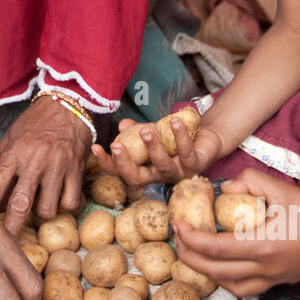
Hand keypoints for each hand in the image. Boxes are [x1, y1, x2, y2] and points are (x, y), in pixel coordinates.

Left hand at [0, 95, 89, 236]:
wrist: (67, 106)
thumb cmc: (35, 123)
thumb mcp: (12, 138)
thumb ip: (4, 165)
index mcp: (14, 153)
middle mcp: (35, 162)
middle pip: (20, 203)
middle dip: (11, 227)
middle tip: (5, 241)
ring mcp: (57, 168)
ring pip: (47, 208)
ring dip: (41, 214)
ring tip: (40, 207)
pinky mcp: (76, 171)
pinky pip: (70, 203)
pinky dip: (64, 207)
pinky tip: (60, 200)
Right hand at [92, 118, 222, 193]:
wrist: (204, 138)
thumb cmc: (174, 139)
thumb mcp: (152, 132)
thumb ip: (136, 131)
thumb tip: (122, 124)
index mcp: (145, 170)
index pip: (120, 171)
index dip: (106, 163)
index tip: (95, 148)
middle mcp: (158, 176)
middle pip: (136, 177)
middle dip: (124, 163)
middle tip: (116, 146)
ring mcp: (177, 173)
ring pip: (162, 165)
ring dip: (153, 147)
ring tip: (146, 131)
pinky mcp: (195, 165)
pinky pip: (186, 152)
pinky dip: (180, 136)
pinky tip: (174, 122)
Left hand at [172, 168, 299, 296]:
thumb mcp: (277, 187)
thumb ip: (247, 182)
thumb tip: (224, 189)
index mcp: (263, 245)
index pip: (215, 248)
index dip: (191, 239)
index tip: (177, 226)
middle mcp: (265, 268)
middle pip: (216, 271)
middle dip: (190, 257)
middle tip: (178, 240)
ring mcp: (273, 279)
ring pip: (230, 285)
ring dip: (207, 272)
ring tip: (194, 254)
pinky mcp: (280, 282)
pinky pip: (246, 289)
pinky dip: (227, 280)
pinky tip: (220, 266)